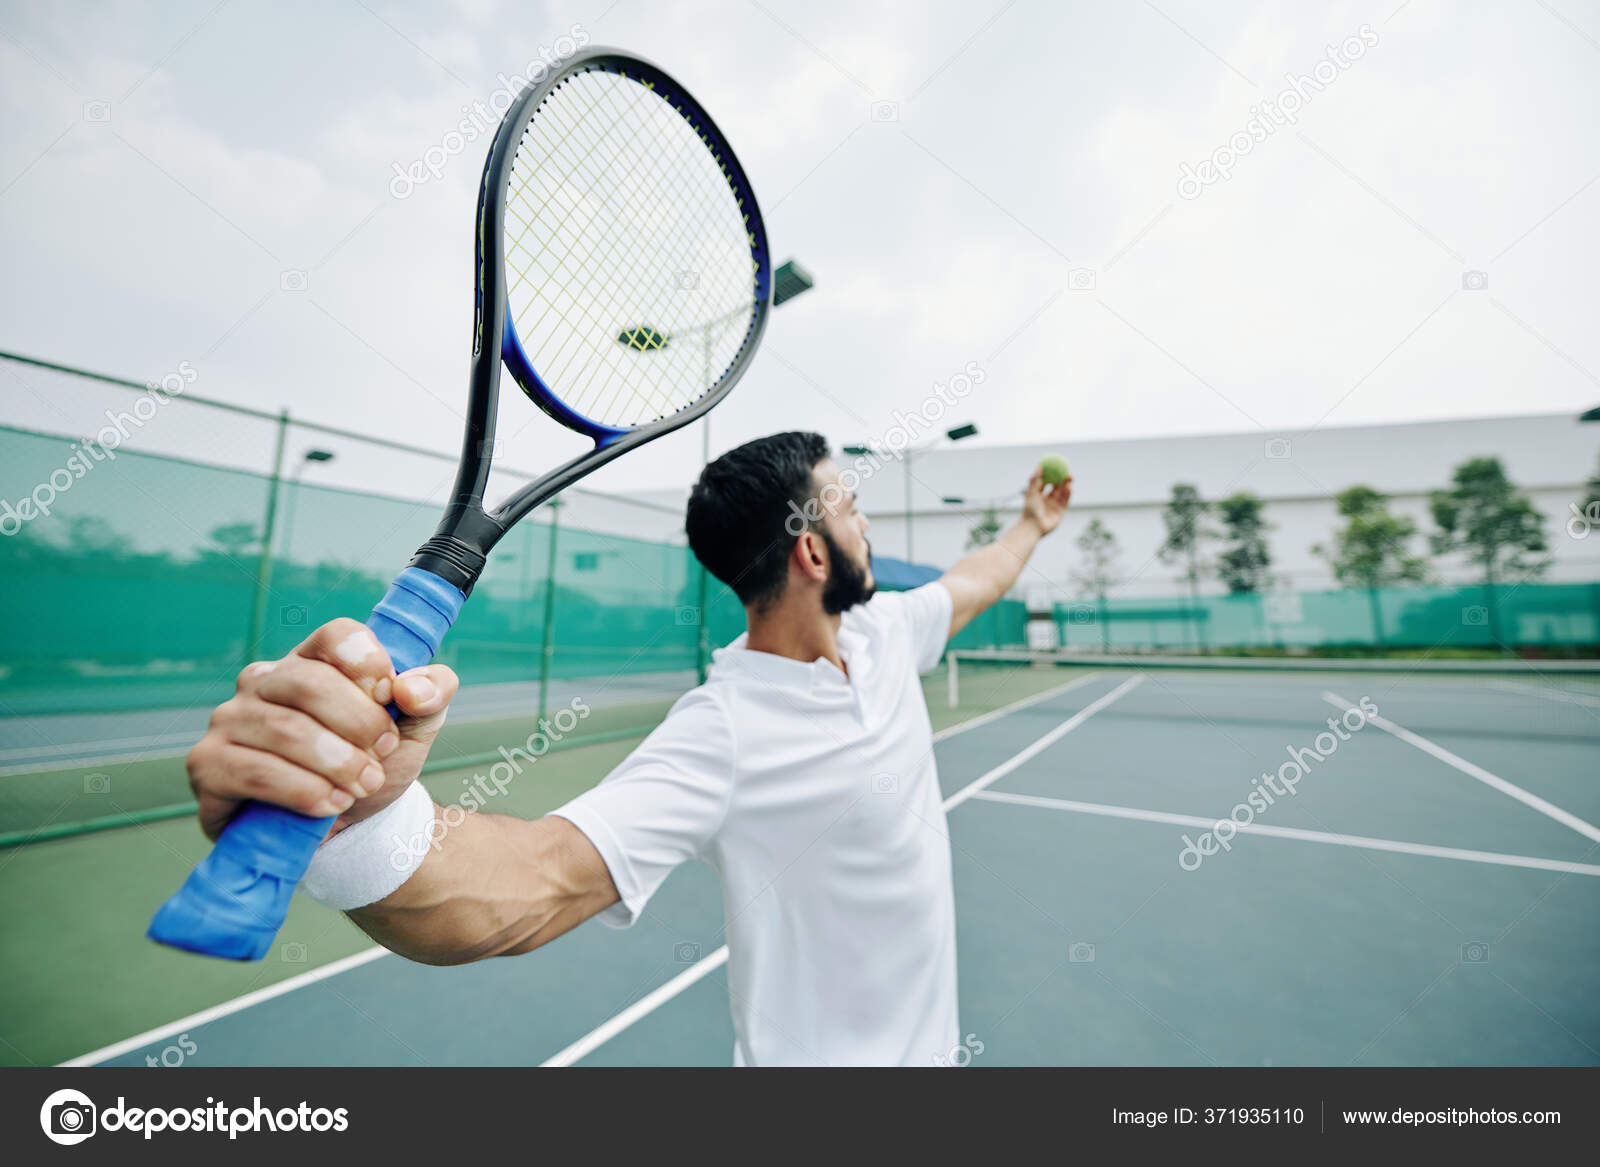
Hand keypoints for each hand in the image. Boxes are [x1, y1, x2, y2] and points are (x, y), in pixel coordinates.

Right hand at [186, 618, 458, 840]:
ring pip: (284, 729)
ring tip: (363, 786)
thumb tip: (413, 689)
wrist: (346, 829)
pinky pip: (254, 771)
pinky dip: (303, 791)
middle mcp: (264, 681)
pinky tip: (330, 805)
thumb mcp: (416, 729)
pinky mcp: (209, 763)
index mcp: (313, 660)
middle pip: (309, 683)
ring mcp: (230, 719)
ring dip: (336, 763)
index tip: (391, 701)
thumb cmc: (373, 764)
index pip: (336, 636)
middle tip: (383, 756)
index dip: (368, 664)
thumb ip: (431, 695)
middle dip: (358, 724)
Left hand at [1021, 466, 1071, 535]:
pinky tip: (1069, 486)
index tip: (1057, 466)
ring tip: (1070, 477)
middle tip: (1067, 470)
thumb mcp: (1031, 492)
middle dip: (1063, 478)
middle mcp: (1047, 500)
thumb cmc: (1029, 510)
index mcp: (1038, 495)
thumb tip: (1039, 466)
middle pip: (1057, 487)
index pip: (1047, 482)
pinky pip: (1066, 501)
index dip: (1053, 474)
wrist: (1033, 527)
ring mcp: (1054, 506)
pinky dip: (1068, 493)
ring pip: (1062, 493)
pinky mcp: (1060, 512)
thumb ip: (1034, 480)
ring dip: (1067, 484)